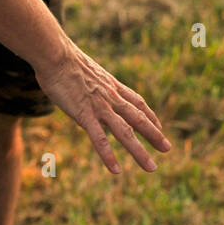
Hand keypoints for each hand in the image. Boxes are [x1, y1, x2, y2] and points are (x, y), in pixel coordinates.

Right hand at [34, 41, 170, 173]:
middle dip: (154, 135)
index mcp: (112, 86)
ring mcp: (100, 107)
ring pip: (125, 132)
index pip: (138, 103)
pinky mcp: (84, 115)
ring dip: (139, 151)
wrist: (55, 54)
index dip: (150, 116)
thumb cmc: (63, 60)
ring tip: (151, 168)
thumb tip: (89, 88)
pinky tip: (116, 170)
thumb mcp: (86, 71)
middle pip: (138, 119)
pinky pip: (99, 139)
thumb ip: (93, 83)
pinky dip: (109, 155)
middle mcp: (111, 98)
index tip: (159, 127)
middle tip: (168, 149)